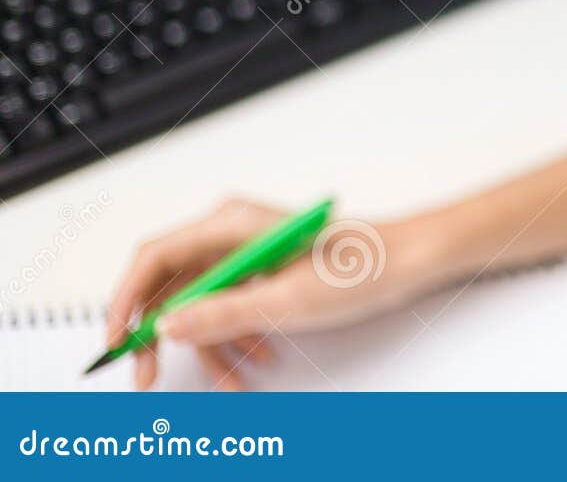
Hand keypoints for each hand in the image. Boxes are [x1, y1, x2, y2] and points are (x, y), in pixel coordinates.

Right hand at [106, 197, 433, 389]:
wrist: (409, 261)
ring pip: (202, 304)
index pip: (153, 258)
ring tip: (234, 382)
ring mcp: (247, 249)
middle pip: (171, 285)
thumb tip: (167, 324)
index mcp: (230, 222)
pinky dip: (236, 337)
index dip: (126, 302)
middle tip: (152, 378)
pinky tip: (257, 361)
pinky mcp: (264, 268)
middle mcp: (232, 230)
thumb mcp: (289, 300)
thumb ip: (224, 313)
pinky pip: (231, 306)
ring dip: (210, 346)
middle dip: (163, 336)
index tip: (118, 344)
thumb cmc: (361, 267)